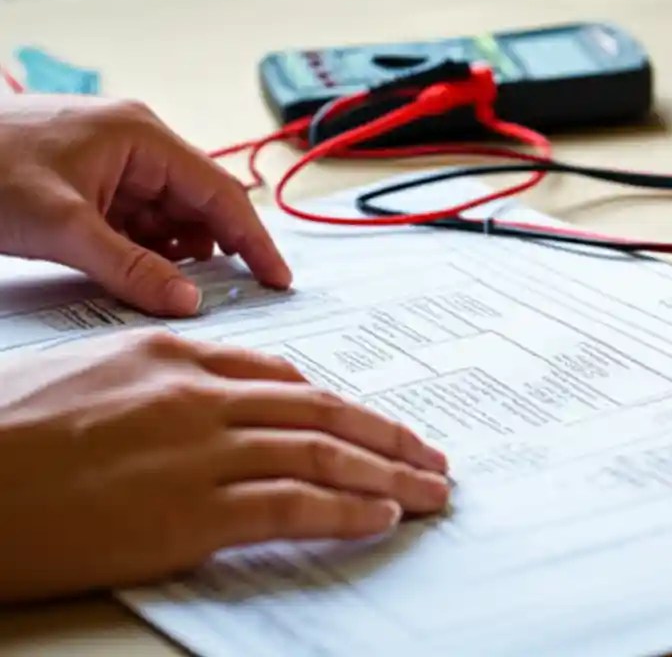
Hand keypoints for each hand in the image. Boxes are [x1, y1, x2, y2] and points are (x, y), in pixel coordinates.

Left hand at [0, 94, 289, 315]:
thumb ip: (132, 269)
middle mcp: (134, 142)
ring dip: (168, 255)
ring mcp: (110, 159)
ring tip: (159, 286)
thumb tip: (187, 303)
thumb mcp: (63, 228)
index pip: (220, 194)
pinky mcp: (86, 179)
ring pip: (164, 216)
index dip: (254, 240)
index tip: (278, 279)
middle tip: (222, 298)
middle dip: (208, 252)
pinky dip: (139, 249)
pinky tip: (129, 272)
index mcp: (141, 136)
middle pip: (196, 204)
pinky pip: (133, 219)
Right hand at [0, 330, 449, 604]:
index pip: (284, 375)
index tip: (374, 421)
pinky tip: (383, 515)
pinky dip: (349, 509)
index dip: (342, 402)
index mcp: (172, 352)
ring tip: (431, 489)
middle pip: (322, 410)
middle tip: (431, 454)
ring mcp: (199, 451)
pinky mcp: (190, 513)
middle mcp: (198, 394)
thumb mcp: (85, 374)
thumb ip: (160, 378)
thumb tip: (215, 399)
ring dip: (391, 474)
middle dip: (388, 434)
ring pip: (323, 454)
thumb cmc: (2, 429)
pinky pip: (295, 505)